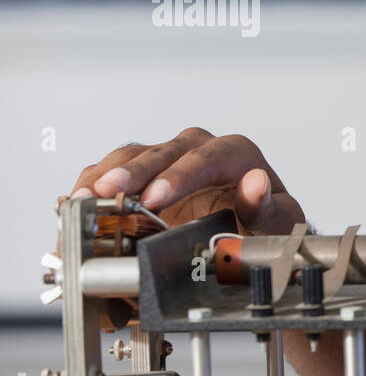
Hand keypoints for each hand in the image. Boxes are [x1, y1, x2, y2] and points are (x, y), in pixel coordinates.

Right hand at [68, 127, 304, 235]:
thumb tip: (256, 183)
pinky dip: (93, 184)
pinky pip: (113, 170)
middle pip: (163, 152)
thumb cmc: (266, 221)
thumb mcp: (277, 221)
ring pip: (132, 156)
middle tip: (110, 192)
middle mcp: (199, 148)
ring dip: (106, 176)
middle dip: (135, 172)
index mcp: (236, 154)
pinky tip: (76, 202)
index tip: (157, 197)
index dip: (180, 176)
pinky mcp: (144, 173)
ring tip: (83, 198)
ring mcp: (168, 158)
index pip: (208, 158)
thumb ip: (266, 206)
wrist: (250, 227)